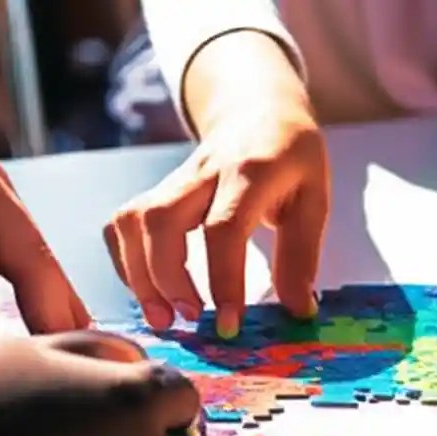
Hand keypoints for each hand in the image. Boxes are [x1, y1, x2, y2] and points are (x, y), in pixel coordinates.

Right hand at [106, 32, 327, 337]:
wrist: (259, 110)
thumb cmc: (291, 158)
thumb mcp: (314, 200)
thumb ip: (302, 255)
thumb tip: (298, 311)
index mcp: (250, 173)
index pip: (224, 227)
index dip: (223, 280)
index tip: (229, 325)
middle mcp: (203, 172)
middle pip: (161, 220)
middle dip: (166, 279)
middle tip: (190, 319)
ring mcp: (174, 180)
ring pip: (133, 221)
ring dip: (140, 276)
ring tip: (164, 317)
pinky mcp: (156, 191)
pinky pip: (122, 224)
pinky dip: (127, 263)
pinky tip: (149, 293)